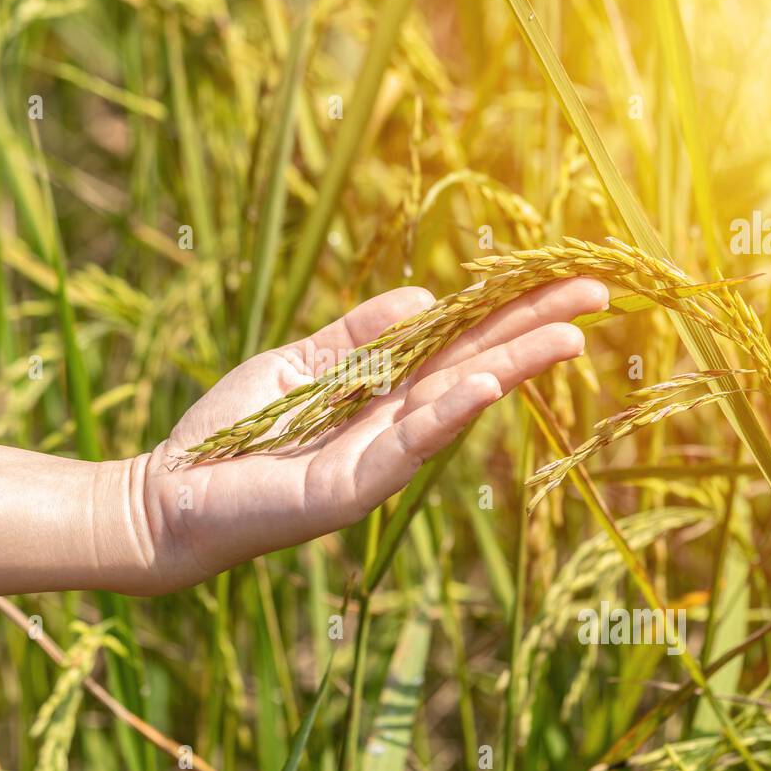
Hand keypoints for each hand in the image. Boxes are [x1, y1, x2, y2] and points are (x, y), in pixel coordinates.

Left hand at [125, 277, 608, 592]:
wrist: (172, 493)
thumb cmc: (230, 432)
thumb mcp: (299, 364)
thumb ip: (357, 335)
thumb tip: (422, 296)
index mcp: (381, 394)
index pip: (458, 344)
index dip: (507, 311)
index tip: (561, 277)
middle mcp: (391, 427)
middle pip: (474, 369)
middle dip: (533, 333)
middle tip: (598, 297)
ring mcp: (375, 461)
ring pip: (454, 406)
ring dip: (511, 370)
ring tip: (566, 338)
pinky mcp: (347, 490)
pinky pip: (405, 446)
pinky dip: (446, 415)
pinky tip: (486, 383)